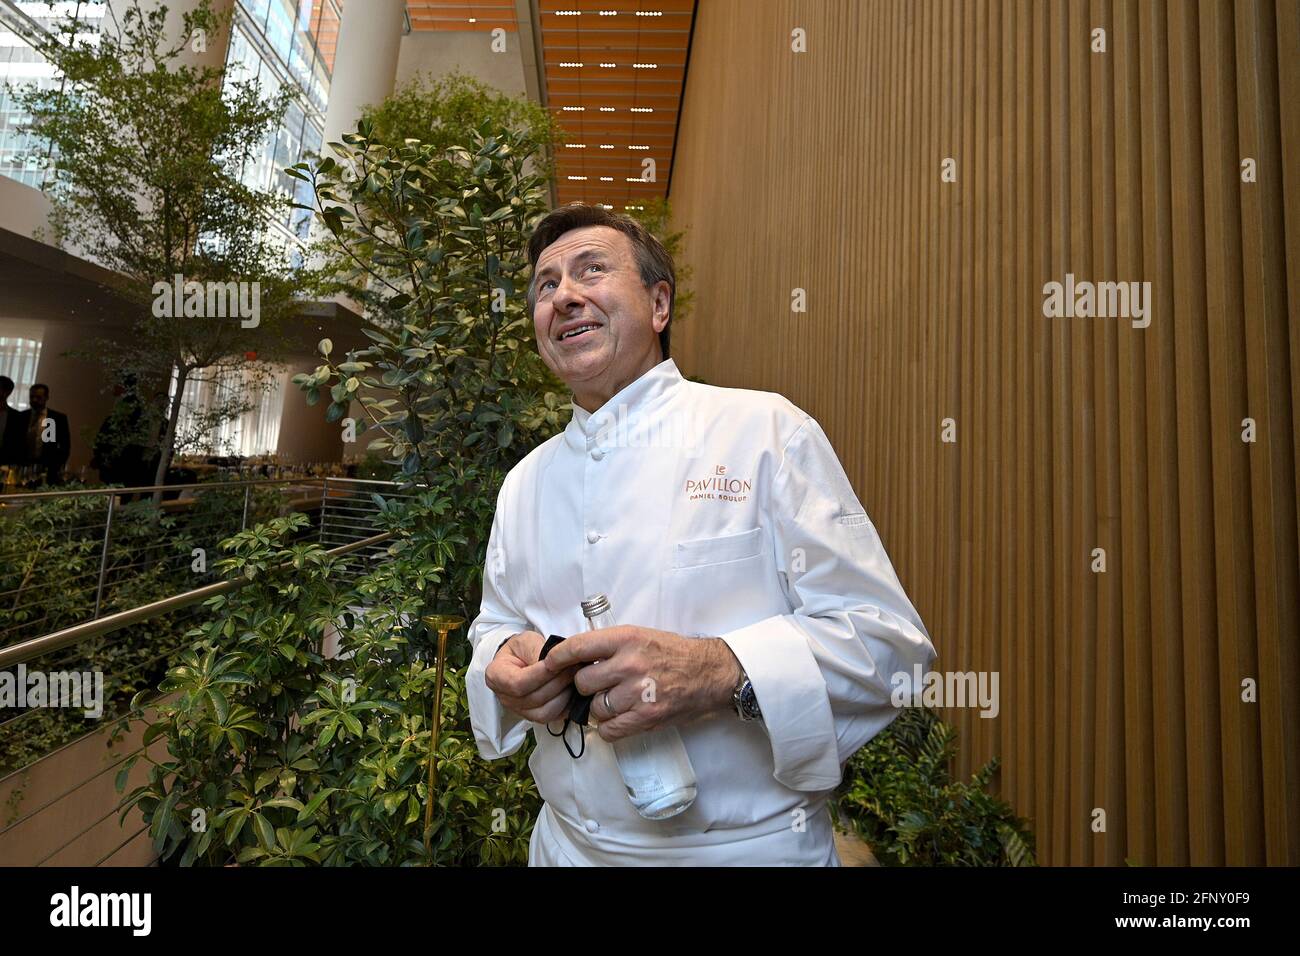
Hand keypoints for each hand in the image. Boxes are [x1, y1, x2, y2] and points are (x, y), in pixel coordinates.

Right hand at [485, 631, 579, 723]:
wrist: (523, 659)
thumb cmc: (522, 649)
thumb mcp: (526, 641)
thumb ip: (536, 651)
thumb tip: (553, 664)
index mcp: (496, 676)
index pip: (518, 683)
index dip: (540, 675)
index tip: (557, 662)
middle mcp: (505, 698)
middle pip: (533, 699)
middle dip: (557, 682)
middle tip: (575, 666)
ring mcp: (520, 711)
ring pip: (545, 712)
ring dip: (565, 694)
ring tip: (575, 676)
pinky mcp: (536, 717)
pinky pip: (554, 718)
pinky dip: (567, 705)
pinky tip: (574, 689)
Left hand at [541, 625, 741, 742]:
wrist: (710, 673)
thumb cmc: (673, 654)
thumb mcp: (640, 636)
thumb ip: (609, 647)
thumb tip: (573, 659)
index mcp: (627, 639)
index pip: (578, 647)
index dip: (558, 658)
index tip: (549, 664)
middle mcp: (630, 664)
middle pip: (582, 682)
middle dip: (587, 686)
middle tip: (601, 685)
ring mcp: (638, 692)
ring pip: (595, 708)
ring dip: (601, 708)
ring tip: (619, 701)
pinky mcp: (646, 716)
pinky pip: (608, 729)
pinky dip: (610, 727)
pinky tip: (622, 717)